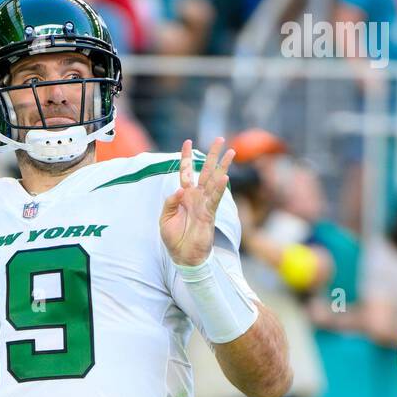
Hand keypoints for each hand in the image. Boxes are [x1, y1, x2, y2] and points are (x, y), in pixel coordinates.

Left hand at [160, 137, 234, 267]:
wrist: (183, 257)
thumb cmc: (174, 239)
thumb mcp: (165, 219)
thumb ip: (170, 202)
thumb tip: (180, 190)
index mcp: (185, 196)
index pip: (185, 172)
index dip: (186, 157)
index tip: (187, 141)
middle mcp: (196, 197)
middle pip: (205, 171)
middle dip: (212, 155)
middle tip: (220, 139)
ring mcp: (204, 204)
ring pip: (215, 181)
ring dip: (223, 167)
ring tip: (231, 152)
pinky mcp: (209, 215)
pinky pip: (215, 199)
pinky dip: (219, 189)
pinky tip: (225, 177)